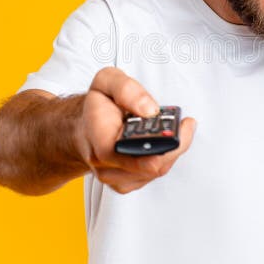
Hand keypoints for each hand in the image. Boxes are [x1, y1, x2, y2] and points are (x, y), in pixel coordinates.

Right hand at [74, 67, 197, 193]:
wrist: (82, 128)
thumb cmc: (97, 107)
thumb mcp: (106, 80)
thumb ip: (127, 89)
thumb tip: (149, 110)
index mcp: (100, 138)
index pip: (136, 153)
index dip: (165, 142)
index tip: (180, 124)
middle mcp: (105, 164)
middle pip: (155, 164)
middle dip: (173, 143)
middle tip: (181, 123)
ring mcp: (115, 177)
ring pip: (158, 170)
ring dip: (170, 149)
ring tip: (167, 129)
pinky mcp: (125, 183)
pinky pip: (154, 173)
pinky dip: (163, 156)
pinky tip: (159, 142)